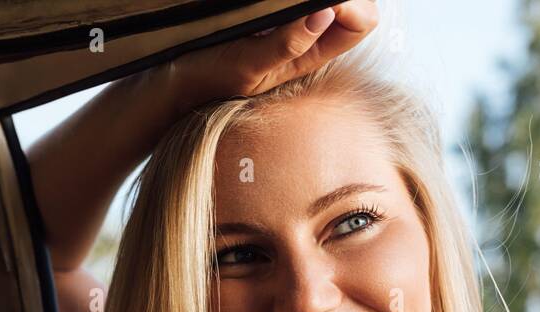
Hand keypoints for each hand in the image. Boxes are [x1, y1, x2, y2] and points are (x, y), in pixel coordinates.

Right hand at [160, 1, 379, 114]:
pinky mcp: (276, 12)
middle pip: (355, 2)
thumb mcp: (250, 65)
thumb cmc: (211, 75)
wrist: (178, 77)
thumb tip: (325, 11)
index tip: (321, 0)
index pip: (362, 23)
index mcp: (314, 52)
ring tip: (286, 0)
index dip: (353, 3)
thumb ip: (287, 43)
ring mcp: (295, 22)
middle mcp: (311, 35)